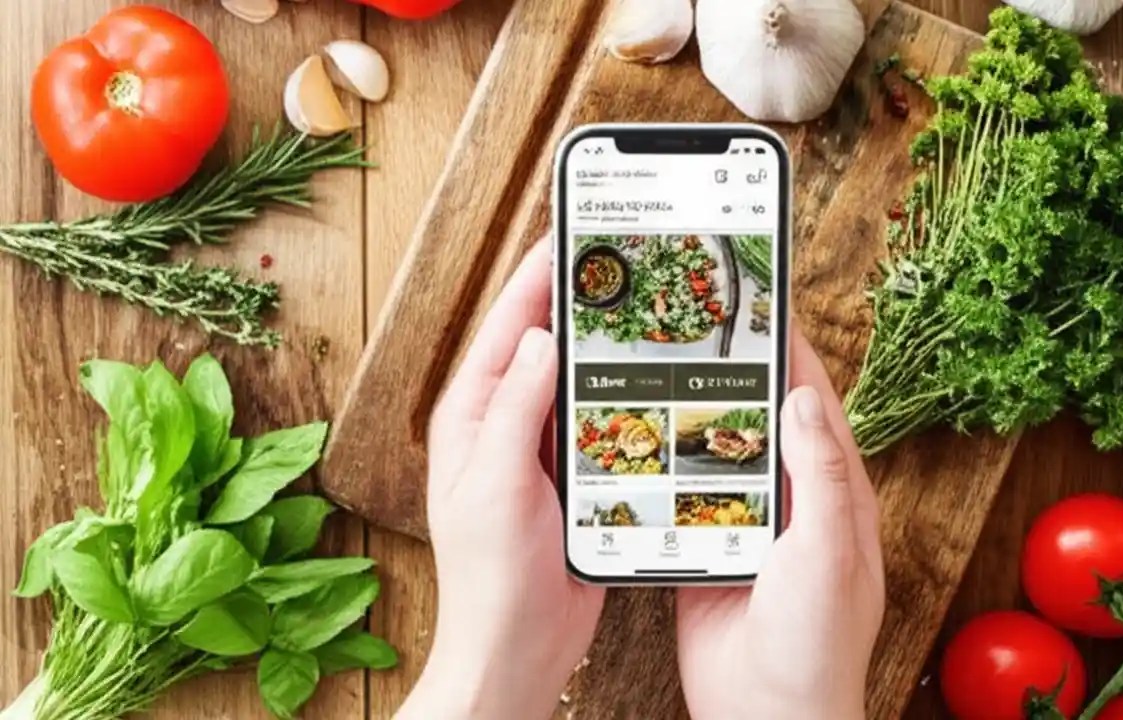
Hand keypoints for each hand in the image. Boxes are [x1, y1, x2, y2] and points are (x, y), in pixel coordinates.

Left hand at [399, 238, 604, 719]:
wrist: (517, 648)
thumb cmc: (490, 578)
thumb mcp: (497, 484)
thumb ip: (517, 408)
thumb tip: (539, 338)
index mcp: (471, 415)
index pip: (505, 326)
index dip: (536, 278)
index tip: (570, 237)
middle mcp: (500, 423)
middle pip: (541, 342)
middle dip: (575, 301)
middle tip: (618, 262)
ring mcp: (536, 447)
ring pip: (571, 377)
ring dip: (600, 346)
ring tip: (638, 306)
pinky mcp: (570, 474)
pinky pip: (596, 417)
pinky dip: (618, 392)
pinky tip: (646, 377)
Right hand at [676, 332, 885, 719]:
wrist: (766, 716)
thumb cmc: (816, 644)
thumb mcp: (827, 550)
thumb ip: (815, 473)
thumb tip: (801, 397)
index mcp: (833, 494)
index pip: (814, 404)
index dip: (791, 353)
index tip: (762, 306)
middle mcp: (792, 503)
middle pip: (761, 419)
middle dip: (735, 372)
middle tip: (699, 326)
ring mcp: (746, 526)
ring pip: (718, 453)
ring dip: (695, 413)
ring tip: (661, 365)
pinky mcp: (704, 550)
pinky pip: (683, 496)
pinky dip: (664, 466)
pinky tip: (638, 439)